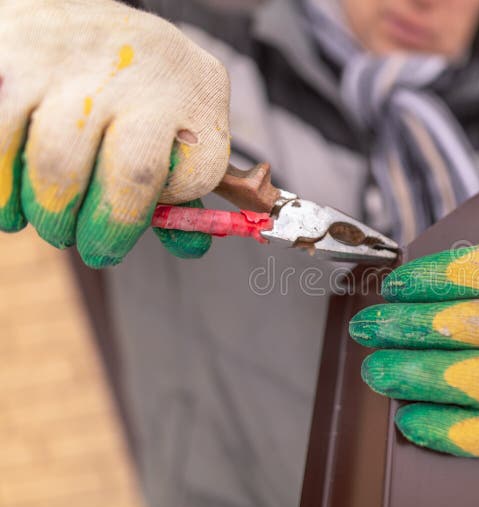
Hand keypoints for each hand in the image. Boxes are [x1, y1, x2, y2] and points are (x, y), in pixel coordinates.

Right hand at [0, 0, 230, 266]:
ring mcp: (81, 61)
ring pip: (61, 166)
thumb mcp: (171, 123)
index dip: (161, 211)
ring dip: (50, 213)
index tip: (134, 226)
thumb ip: (179, 187)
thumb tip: (192, 249)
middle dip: (107, 228)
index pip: (197, 175)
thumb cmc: (127, 89)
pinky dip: (1, 189)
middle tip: (87, 246)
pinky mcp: (16, 56)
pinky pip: (2, 142)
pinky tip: (8, 206)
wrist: (68, 10)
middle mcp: (148, 69)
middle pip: (134, 176)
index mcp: (198, 90)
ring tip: (46, 223)